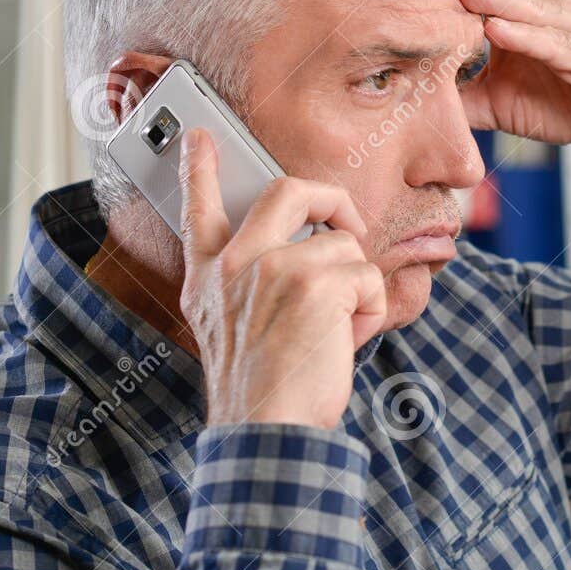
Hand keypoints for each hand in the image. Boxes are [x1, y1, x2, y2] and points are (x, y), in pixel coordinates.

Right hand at [178, 130, 386, 428]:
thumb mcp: (230, 330)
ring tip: (336, 331)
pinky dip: (371, 314)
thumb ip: (248, 287)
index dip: (199, 169)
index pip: (198, 208)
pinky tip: (346, 342)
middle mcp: (235, 263)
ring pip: (344, 245)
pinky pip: (368, 280)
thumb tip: (304, 254)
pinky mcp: (316, 283)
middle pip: (289, 190)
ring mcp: (275, 267)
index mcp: (209, 277)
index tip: (199, 139)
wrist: (265, 430)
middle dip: (331, 199)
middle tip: (346, 224)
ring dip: (356, 289)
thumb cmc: (260, 390)